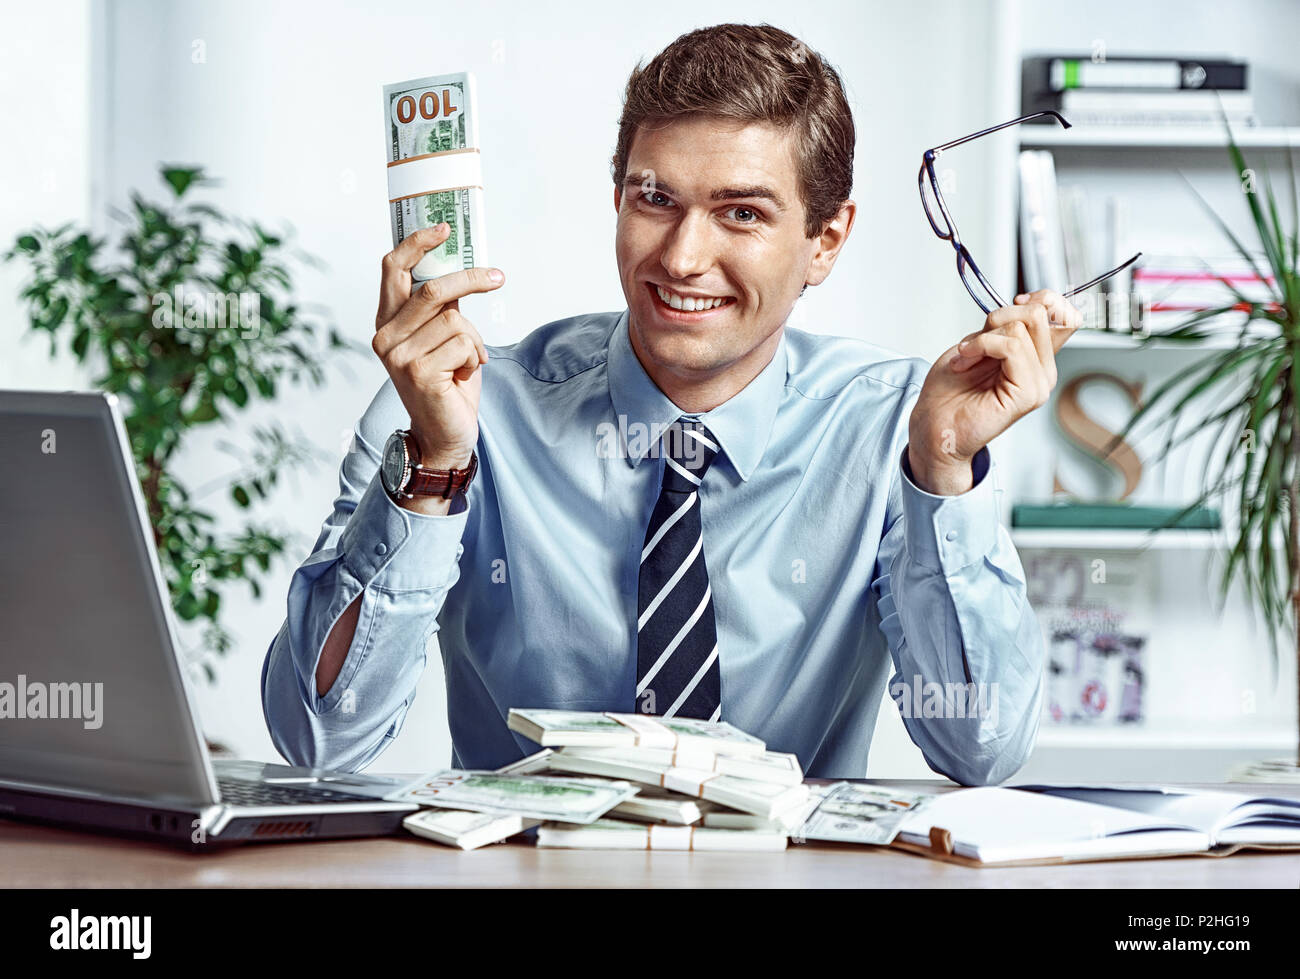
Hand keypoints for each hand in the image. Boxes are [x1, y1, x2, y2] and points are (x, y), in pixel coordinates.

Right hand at [373, 224, 504, 473]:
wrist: (444, 434)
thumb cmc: (447, 383)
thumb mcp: (441, 337)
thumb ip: (440, 308)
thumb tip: (460, 268)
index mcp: (386, 322)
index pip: (392, 269)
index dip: (417, 243)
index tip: (445, 228)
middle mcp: (385, 336)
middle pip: (432, 289)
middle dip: (470, 280)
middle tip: (497, 277)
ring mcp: (398, 356)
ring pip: (455, 320)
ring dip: (474, 340)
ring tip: (468, 361)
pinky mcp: (419, 373)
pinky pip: (463, 344)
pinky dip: (474, 358)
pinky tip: (463, 376)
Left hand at [907, 289, 1081, 494]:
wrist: (934, 425)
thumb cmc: (950, 391)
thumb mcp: (978, 343)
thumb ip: (1006, 326)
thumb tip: (1026, 302)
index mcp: (1036, 358)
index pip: (1065, 316)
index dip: (1043, 299)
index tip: (1014, 302)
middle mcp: (1043, 371)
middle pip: (1040, 313)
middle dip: (998, 317)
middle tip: (973, 342)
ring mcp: (1039, 384)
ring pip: (1022, 327)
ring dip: (982, 337)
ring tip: (964, 358)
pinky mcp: (1028, 394)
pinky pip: (1011, 346)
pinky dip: (982, 345)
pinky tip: (965, 361)